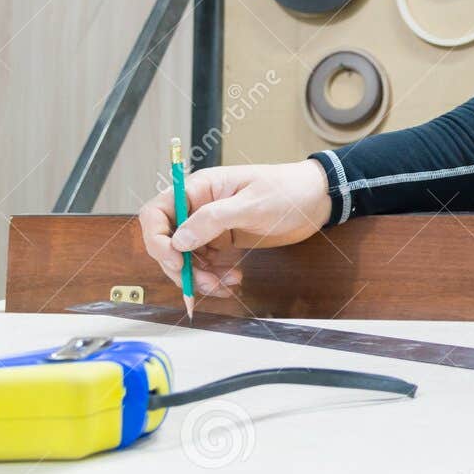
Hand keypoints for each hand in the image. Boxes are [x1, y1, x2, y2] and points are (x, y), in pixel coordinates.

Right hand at [137, 159, 332, 300]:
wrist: (317, 199)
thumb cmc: (287, 191)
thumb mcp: (251, 204)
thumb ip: (213, 220)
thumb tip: (178, 241)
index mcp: (199, 189)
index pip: (157, 213)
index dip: (157, 238)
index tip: (174, 260)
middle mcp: (198, 207)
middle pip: (167, 241)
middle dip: (180, 266)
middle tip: (203, 283)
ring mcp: (210, 226)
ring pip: (186, 258)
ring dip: (199, 276)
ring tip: (226, 284)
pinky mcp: (223, 241)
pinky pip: (206, 264)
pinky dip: (214, 276)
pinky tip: (233, 280)